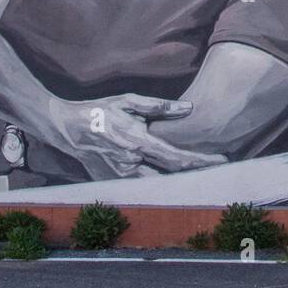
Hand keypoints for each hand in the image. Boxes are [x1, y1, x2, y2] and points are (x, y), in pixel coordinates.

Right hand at [47, 94, 221, 178]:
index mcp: (138, 143)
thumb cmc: (99, 111)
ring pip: (157, 184)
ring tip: (199, 172)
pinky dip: (157, 181)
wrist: (66, 128)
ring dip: (178, 180)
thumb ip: (159, 107)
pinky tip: (170, 175)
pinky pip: (140, 185)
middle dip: (195, 173)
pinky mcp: (112, 181)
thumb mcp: (128, 102)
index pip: (177, 158)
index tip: (221, 160)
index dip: (201, 162)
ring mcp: (120, 176)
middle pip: (171, 176)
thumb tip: (188, 108)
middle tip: (217, 167)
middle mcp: (131, 164)